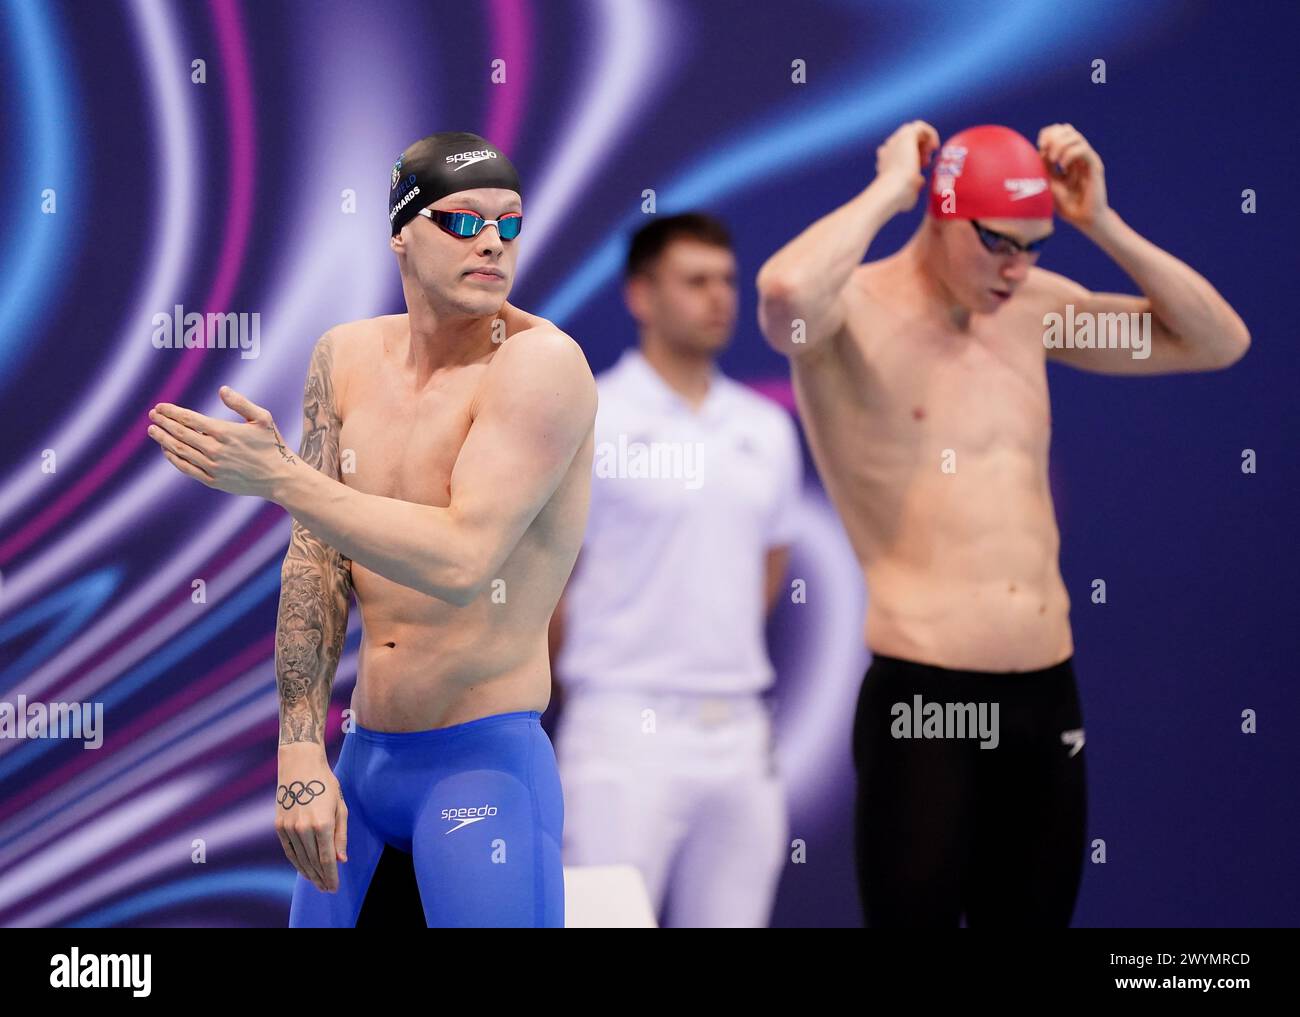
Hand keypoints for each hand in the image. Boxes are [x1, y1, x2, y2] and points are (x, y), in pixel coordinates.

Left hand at [147, 386, 296, 498]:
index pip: (189, 418)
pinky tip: (167, 450)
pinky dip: (173, 458)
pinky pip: (186, 468)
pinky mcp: (213, 480)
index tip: (160, 407)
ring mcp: (212, 466)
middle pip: (180, 433)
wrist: (279, 477)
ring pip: (180, 450)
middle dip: (163, 423)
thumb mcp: (262, 418)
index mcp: (224, 431)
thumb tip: (222, 389)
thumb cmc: (272, 445)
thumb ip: (240, 403)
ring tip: (153, 430)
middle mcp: (214, 449)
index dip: (171, 411)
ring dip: (163, 439)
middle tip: (152, 415)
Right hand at [275, 749, 347, 892]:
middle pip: (313, 862)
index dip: (331, 875)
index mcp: (323, 823)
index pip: (327, 859)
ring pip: (300, 858)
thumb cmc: (325, 784)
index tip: (334, 887)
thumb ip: (340, 835)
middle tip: (327, 889)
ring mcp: (289, 827)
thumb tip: (341, 859)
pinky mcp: (279, 825)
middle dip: (321, 878)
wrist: (300, 765)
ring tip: (317, 883)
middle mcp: (304, 828)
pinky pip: (289, 850)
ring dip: (309, 873)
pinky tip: (303, 870)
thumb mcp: (340, 807)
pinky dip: (296, 862)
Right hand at [875, 120, 940, 212]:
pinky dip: (930, 133)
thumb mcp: (906, 193)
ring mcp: (895, 141)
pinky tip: (934, 146)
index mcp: (885, 161)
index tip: (921, 168)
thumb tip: (920, 181)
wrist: (893, 190)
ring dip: (924, 141)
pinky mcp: (906, 135)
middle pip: (906, 141)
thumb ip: (912, 185)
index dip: (913, 157)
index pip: (899, 151)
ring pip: (913, 132)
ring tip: (930, 153)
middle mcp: (888, 149)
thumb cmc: (898, 197)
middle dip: (919, 149)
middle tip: (925, 163)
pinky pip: (920, 126)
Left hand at [1037, 123, 1108, 228]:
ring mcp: (1087, 159)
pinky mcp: (1095, 166)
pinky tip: (1062, 166)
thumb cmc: (1066, 203)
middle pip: (1067, 129)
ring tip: (1053, 160)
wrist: (1083, 218)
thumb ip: (1045, 166)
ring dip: (1060, 145)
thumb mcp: (1049, 182)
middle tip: (1045, 153)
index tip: (1039, 147)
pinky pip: (1083, 150)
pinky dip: (1069, 154)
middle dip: (1053, 137)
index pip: (1060, 132)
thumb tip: (1039, 151)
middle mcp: (1079, 155)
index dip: (1048, 134)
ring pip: (1075, 136)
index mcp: (1068, 156)